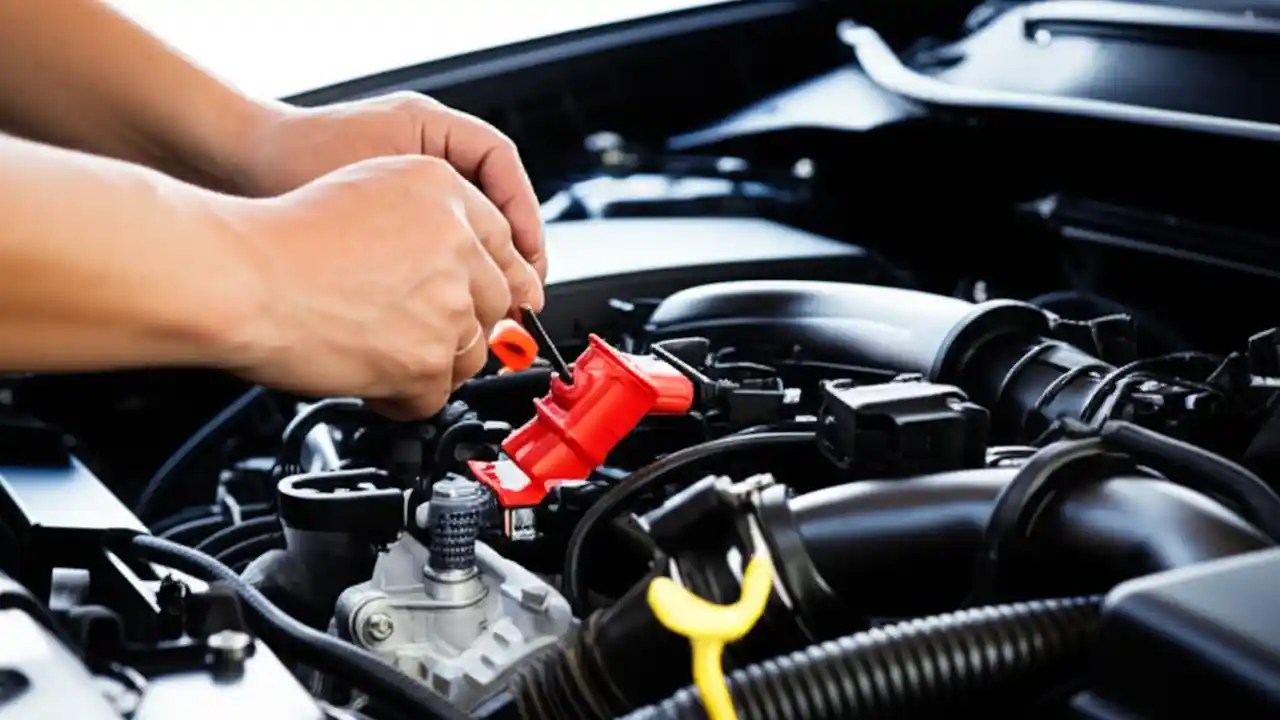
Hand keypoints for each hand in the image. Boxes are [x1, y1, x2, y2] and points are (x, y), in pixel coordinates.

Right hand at [223, 155, 541, 418]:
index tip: (487, 300)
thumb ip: (426, 221)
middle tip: (418, 331)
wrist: (241, 278)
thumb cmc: (281, 237)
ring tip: (382, 353)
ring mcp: (447, 304)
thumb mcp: (367, 188)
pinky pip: (437, 394)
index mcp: (444, 189)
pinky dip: (405, 397)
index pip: (503, 243)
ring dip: (432, 362)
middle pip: (493, 303)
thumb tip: (459, 265)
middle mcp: (456, 243)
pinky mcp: (427, 359)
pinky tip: (371, 379)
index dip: (490, 279)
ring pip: (471, 353)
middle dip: (460, 324)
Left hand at [240, 92, 546, 281]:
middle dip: (509, 253)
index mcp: (432, 124)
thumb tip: (489, 264)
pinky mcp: (387, 210)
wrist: (236, 163)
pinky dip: (444, 274)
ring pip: (466, 229)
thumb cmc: (294, 160)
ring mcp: (405, 179)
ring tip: (485, 308)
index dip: (523, 218)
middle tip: (518, 296)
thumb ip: (437, 219)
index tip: (528, 262)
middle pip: (492, 203)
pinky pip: (433, 243)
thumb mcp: (382, 183)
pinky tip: (442, 304)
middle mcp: (424, 148)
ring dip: (479, 268)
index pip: (502, 165)